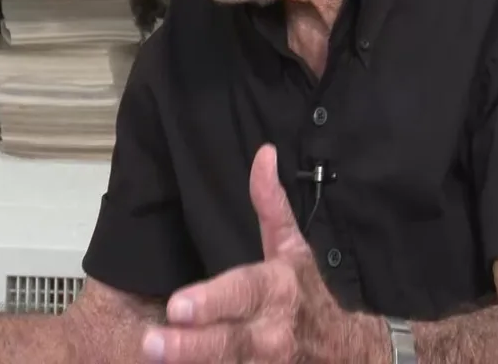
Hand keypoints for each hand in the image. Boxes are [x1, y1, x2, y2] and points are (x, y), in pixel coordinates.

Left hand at [141, 145, 382, 362]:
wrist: (349, 352)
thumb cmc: (309, 293)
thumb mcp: (293, 247)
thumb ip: (271, 203)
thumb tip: (263, 154)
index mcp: (278, 291)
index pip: (243, 293)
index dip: (212, 301)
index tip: (178, 306)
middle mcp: (272, 334)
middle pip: (228, 342)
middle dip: (189, 346)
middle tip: (151, 344)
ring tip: (148, 362)